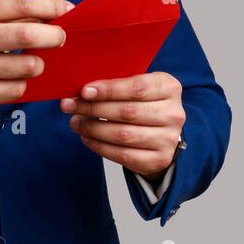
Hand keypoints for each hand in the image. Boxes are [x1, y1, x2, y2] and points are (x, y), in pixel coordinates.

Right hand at [0, 0, 73, 126]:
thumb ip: (9, 14)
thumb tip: (52, 14)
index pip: (22, 3)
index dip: (51, 6)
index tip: (67, 10)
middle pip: (29, 35)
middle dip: (54, 36)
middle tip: (60, 38)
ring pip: (28, 67)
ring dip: (38, 65)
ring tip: (31, 62)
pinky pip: (17, 90)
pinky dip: (22, 84)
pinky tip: (13, 78)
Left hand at [61, 72, 184, 180]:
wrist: (162, 132)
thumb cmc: (144, 103)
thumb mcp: (139, 85)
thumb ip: (118, 83)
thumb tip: (84, 88)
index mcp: (169, 88)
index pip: (137, 88)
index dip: (109, 90)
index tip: (84, 91)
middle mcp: (173, 114)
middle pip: (127, 112)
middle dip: (93, 108)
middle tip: (70, 106)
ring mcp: (168, 139)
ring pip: (123, 135)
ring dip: (93, 128)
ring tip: (75, 122)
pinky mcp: (158, 160)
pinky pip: (123, 155)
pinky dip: (100, 146)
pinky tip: (87, 137)